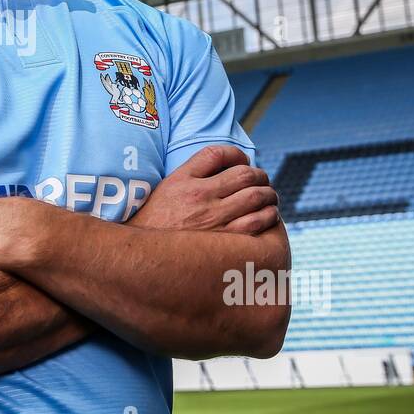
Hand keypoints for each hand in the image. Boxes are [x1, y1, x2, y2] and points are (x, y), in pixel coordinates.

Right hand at [128, 145, 279, 234]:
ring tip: (269, 197)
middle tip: (262, 180)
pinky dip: (269, 215)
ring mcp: (213, 220)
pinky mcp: (223, 243)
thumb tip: (225, 164)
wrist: (144, 258)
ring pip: (256, 196)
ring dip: (269, 194)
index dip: (236, 154)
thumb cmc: (157, 223)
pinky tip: (268, 216)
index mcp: (182, 182)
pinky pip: (257, 222)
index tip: (242, 161)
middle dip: (259, 175)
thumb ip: (192, 173)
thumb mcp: (166, 190)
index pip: (217, 154)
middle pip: (244, 175)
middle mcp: (198, 198)